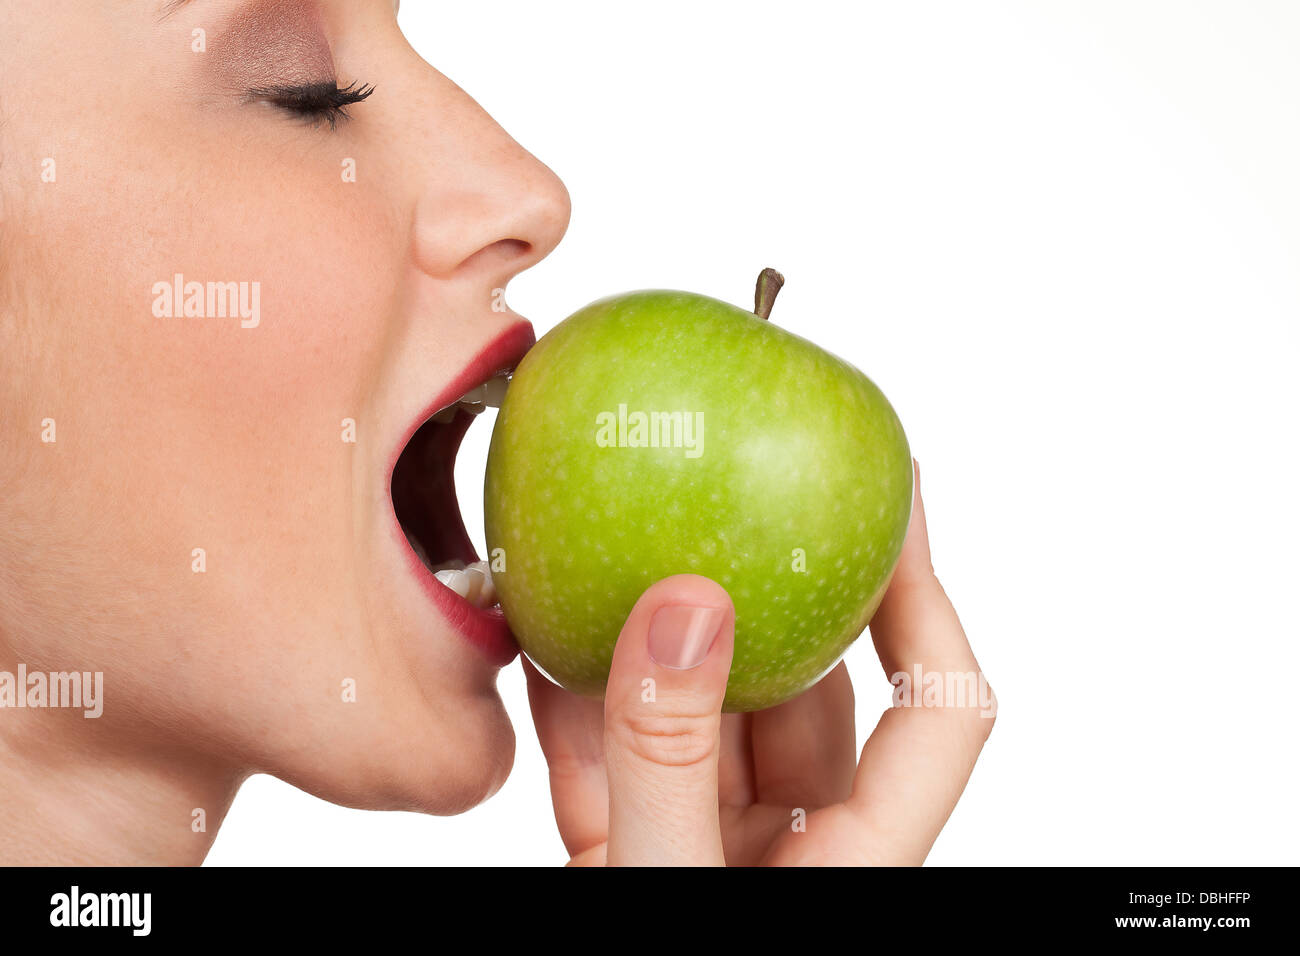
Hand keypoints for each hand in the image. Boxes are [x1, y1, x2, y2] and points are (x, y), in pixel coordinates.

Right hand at [525, 461, 994, 864]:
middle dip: (760, 594)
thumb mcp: (669, 887)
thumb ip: (669, 762)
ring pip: (695, 717)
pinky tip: (547, 632)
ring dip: (651, 640)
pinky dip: (576, 698)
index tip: (897, 496)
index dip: (927, 597)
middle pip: (803, 691)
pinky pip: (604, 758)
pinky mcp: (621, 856)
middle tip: (726, 493)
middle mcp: (789, 847)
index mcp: (850, 861)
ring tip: (622, 545)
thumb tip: (681, 610)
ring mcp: (704, 848)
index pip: (936, 707)